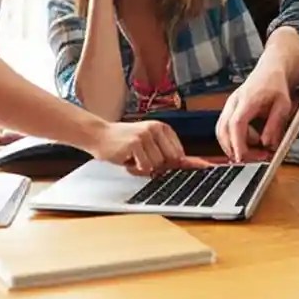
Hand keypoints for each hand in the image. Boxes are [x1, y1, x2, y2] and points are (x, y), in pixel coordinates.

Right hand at [89, 120, 211, 175]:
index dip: (182, 164)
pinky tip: (127, 161)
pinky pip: (144, 167)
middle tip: (145, 162)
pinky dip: (135, 169)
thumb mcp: (148, 143)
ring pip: (157, 165)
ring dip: (144, 168)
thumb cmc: (125, 143)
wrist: (100, 135)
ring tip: (133, 159)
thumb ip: (167, 152)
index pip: (181, 152)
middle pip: (171, 160)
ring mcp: (145, 135)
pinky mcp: (134, 144)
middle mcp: (156, 129)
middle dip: (160, 167)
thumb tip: (191, 164)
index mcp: (162, 128)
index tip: (199, 167)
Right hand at [216, 67, 291, 162]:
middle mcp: (234, 102)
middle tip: (255, 158)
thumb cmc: (276, 86)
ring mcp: (229, 106)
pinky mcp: (229, 111)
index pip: (236, 123)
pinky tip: (247, 145)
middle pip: (224, 130)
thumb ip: (275, 125)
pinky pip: (224, 129)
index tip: (242, 157)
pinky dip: (232, 140)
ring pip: (221, 131)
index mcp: (247, 99)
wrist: (270, 72)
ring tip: (254, 152)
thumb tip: (267, 144)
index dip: (237, 142)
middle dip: (235, 149)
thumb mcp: (284, 105)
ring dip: (233, 146)